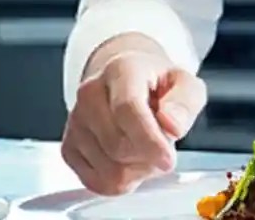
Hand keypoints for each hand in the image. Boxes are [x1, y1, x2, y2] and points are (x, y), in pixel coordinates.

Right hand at [61, 34, 207, 195]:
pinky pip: (98, 183)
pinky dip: (121, 181)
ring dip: (138, 171)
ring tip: (145, 149)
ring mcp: (76, 122)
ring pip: (110, 171)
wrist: (125, 80)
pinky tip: (129, 160)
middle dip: (150, 156)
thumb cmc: (155, 83)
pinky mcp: (69, 148)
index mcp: (120, 71)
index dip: (149, 140)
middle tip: (163, 143)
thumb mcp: (184, 83)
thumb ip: (186, 101)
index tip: (168, 159)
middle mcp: (90, 94)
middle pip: (119, 147)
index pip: (127, 110)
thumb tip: (172, 126)